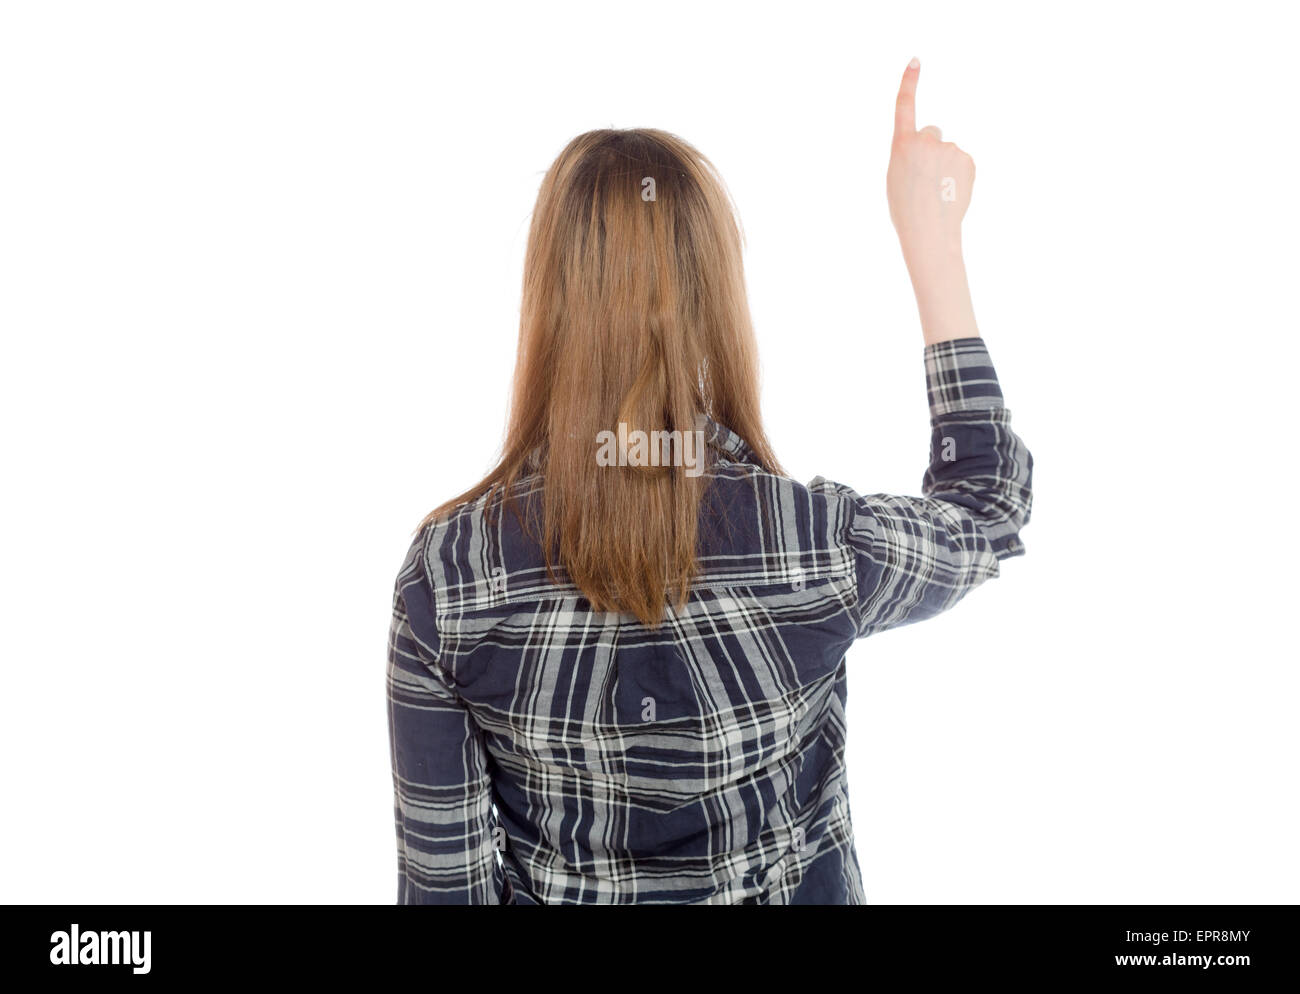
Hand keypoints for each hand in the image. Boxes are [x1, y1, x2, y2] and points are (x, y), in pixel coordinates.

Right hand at [886, 57, 974, 266]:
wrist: (929, 232)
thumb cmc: (907, 211)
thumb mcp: (897, 177)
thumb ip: (910, 154)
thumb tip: (936, 145)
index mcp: (902, 145)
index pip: (905, 106)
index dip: (909, 82)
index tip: (915, 61)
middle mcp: (926, 140)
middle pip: (932, 133)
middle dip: (930, 148)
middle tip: (925, 178)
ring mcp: (949, 148)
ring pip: (947, 151)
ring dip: (944, 167)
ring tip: (937, 192)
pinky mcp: (967, 159)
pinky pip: (961, 162)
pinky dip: (957, 175)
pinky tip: (951, 193)